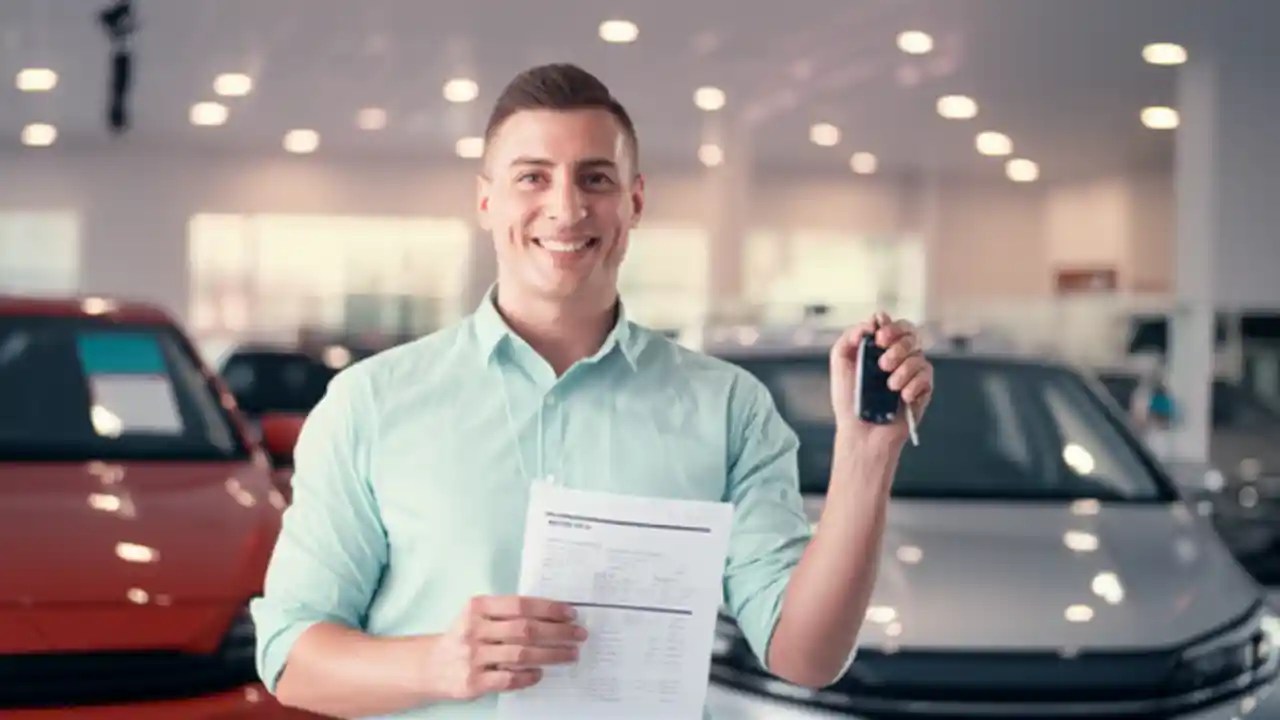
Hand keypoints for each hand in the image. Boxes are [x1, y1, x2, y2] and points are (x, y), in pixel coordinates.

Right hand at [425, 595, 586, 700]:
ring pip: (521, 655)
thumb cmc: (464, 636)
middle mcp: (474, 630)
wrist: (430, 666)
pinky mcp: (473, 682)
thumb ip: (507, 612)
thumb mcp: (478, 615)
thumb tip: (553, 614)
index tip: (571, 613)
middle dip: (558, 632)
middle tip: (579, 634)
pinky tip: (540, 673)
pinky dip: (528, 677)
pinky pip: (508, 679)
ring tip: (571, 654)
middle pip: (525, 630)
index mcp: (478, 608)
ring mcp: (473, 657)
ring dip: (551, 655)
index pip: (520, 605)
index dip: (549, 608)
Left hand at [829, 312, 933, 449]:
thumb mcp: (840, 362)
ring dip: (903, 369)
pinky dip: (914, 384)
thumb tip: (871, 323)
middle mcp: (897, 356)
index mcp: (879, 347)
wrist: (861, 432)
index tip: (879, 338)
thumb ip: (850, 337)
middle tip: (882, 365)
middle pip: (911, 333)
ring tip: (890, 386)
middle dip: (898, 345)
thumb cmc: (849, 399)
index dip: (890, 326)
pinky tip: (902, 396)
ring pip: (919, 355)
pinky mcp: (922, 389)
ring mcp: (911, 372)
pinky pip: (927, 375)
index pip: (893, 324)